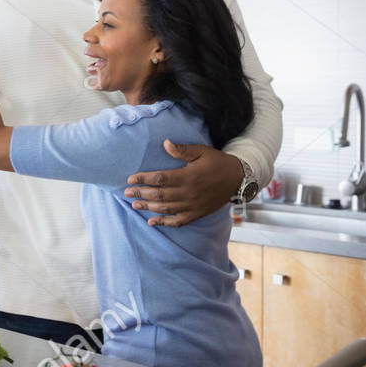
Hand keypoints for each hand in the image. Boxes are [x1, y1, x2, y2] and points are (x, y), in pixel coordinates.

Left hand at [124, 142, 243, 226]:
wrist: (239, 179)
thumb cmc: (218, 162)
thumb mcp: (202, 151)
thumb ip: (182, 150)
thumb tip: (165, 143)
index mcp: (189, 176)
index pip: (160, 178)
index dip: (143, 179)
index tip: (130, 178)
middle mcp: (189, 193)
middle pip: (159, 195)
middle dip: (141, 193)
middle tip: (126, 192)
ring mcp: (192, 205)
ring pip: (166, 209)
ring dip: (148, 207)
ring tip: (134, 205)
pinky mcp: (197, 214)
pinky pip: (178, 221)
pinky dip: (164, 223)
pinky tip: (152, 222)